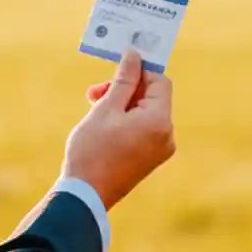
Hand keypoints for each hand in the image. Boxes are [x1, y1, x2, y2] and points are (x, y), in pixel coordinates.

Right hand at [61, 49, 175, 210]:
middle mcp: (166, 136)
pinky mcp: (149, 159)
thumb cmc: (92, 150)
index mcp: (160, 121)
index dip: (138, 70)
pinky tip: (101, 123)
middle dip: (124, 89)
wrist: (84, 196)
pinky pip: (142, 129)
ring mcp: (159, 150)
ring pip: (144, 112)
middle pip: (151, 97)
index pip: (159, 81)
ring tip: (93, 107)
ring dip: (120, 104)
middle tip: (94, 92)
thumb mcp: (106, 108)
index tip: (115, 67)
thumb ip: (124, 80)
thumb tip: (134, 54)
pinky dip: (125, 120)